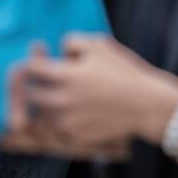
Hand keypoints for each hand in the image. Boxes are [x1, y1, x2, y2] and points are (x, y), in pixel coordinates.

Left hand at [0, 35, 177, 159]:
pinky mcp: (75, 136)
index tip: (39, 59)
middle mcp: (62, 100)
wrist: (147, 105)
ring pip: (40, 113)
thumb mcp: (100, 45)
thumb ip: (72, 42)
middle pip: (30, 93)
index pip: (30, 69)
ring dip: (43, 104)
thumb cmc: (124, 71)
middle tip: (42, 80)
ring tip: (57, 96)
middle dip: (33, 84)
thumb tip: (56, 50)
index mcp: (66, 76)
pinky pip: (54, 128)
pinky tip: (71, 110)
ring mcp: (67, 120)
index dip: (32, 62)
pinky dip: (56, 120)